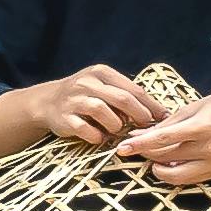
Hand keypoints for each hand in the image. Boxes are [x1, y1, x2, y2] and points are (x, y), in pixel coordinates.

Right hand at [0, 66, 167, 157]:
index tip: (162, 116)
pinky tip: (100, 137)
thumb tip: (156, 111)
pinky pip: (86, 130)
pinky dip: (97, 136)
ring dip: (116, 125)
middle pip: (121, 99)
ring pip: (103, 112)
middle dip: (139, 115)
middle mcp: (86, 83)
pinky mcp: (64, 118)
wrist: (47, 102)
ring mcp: (74, 100)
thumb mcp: (102, 86)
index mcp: (100, 73)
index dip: (150, 104)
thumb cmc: (84, 95)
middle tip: (147, 126)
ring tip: (118, 130)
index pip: (132, 88)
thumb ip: (124, 94)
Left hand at [112, 87, 210, 184]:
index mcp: (203, 126)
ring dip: (158, 167)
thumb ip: (170, 122)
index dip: (140, 145)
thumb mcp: (198, 105)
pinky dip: (175, 172)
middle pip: (166, 158)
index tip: (122, 149)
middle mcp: (209, 149)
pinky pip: (189, 178)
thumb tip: (141, 132)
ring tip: (152, 156)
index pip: (163, 140)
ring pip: (175, 174)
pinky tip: (169, 161)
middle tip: (134, 146)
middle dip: (146, 154)